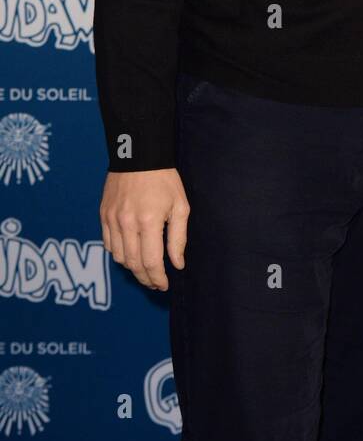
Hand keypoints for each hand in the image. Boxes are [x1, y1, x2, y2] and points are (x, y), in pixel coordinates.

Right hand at [100, 169, 189, 290]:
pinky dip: (119, 254)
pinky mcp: (104, 215)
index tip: (164, 285)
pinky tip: (131, 254)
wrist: (139, 154)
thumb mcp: (180, 206)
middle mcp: (127, 223)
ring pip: (119, 257)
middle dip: (145, 278)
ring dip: (132, 269)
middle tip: (155, 283)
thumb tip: (177, 264)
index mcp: (148, 222)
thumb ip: (178, 238)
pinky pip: (108, 244)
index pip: (151, 262)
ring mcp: (112, 219)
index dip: (158, 278)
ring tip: (145, 271)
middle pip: (133, 264)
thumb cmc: (164, 179)